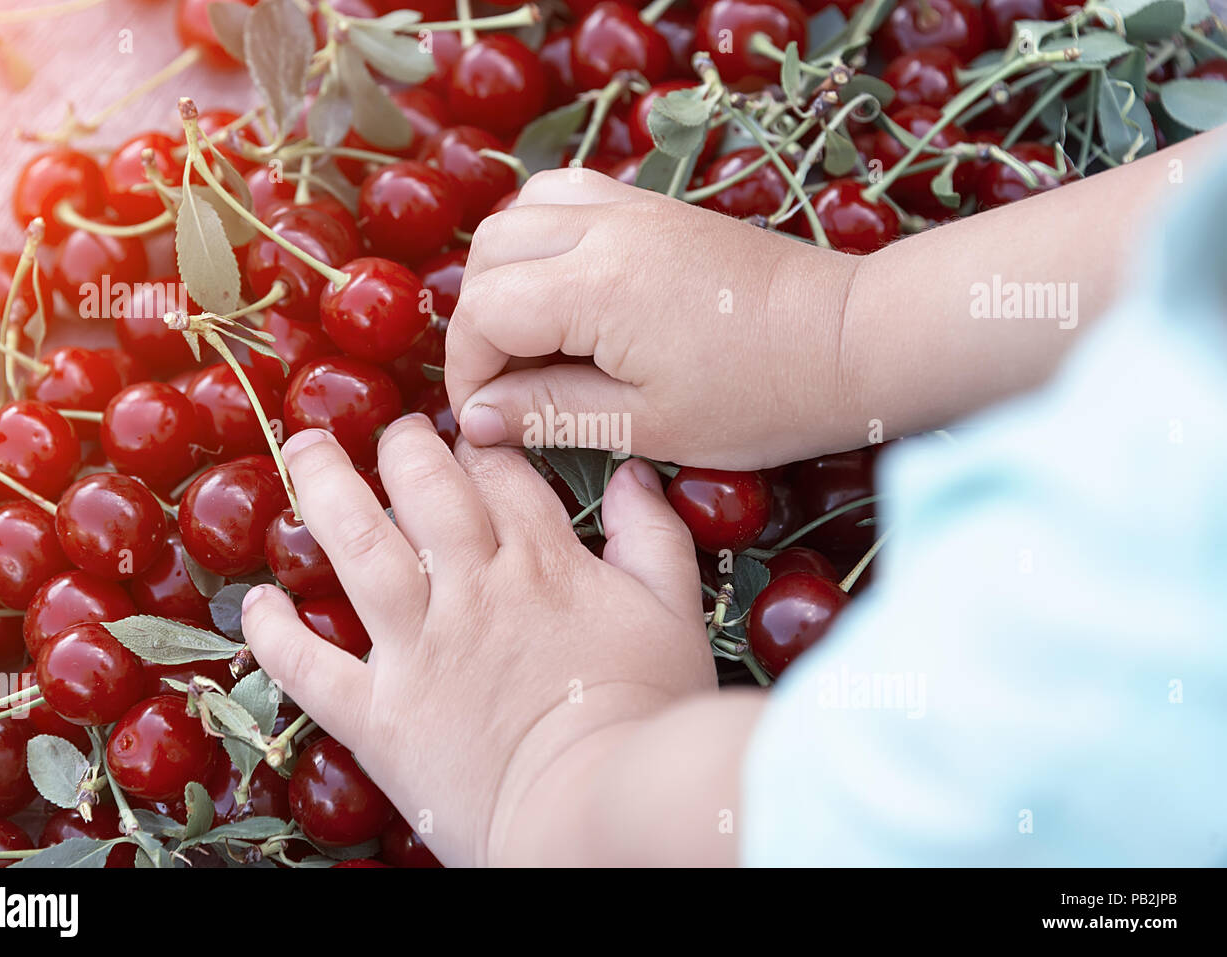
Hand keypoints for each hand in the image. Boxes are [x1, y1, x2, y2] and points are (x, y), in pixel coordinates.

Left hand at [240, 419, 715, 865]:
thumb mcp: (673, 612)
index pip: (498, 473)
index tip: (468, 435)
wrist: (599, 805)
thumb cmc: (646, 712)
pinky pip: (310, 667)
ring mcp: (418, 648)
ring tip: (304, 451)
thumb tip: (634, 472)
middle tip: (394, 431)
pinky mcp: (380, 714)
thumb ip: (653, 535)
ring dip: (324, 491)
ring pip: (358, 546)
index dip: (480, 443)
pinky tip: (256, 604)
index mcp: (541, 562)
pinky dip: (276, 635)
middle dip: (404, 445)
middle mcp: (471, 588)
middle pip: (423, 488)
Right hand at [444, 169, 857, 468]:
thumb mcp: (646, 425)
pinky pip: (568, 195)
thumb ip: (551, 413)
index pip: (486, 312)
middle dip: (480, 322)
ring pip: (522, 210)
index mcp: (597, 285)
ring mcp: (632, 205)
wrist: (847, 341)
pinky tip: (564, 287)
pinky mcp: (656, 205)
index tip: (486, 418)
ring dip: (506, 271)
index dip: (468, 371)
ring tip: (531, 335)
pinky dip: (544, 235)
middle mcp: (605, 227)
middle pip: (491, 253)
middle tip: (507, 384)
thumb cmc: (759, 396)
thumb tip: (477, 418)